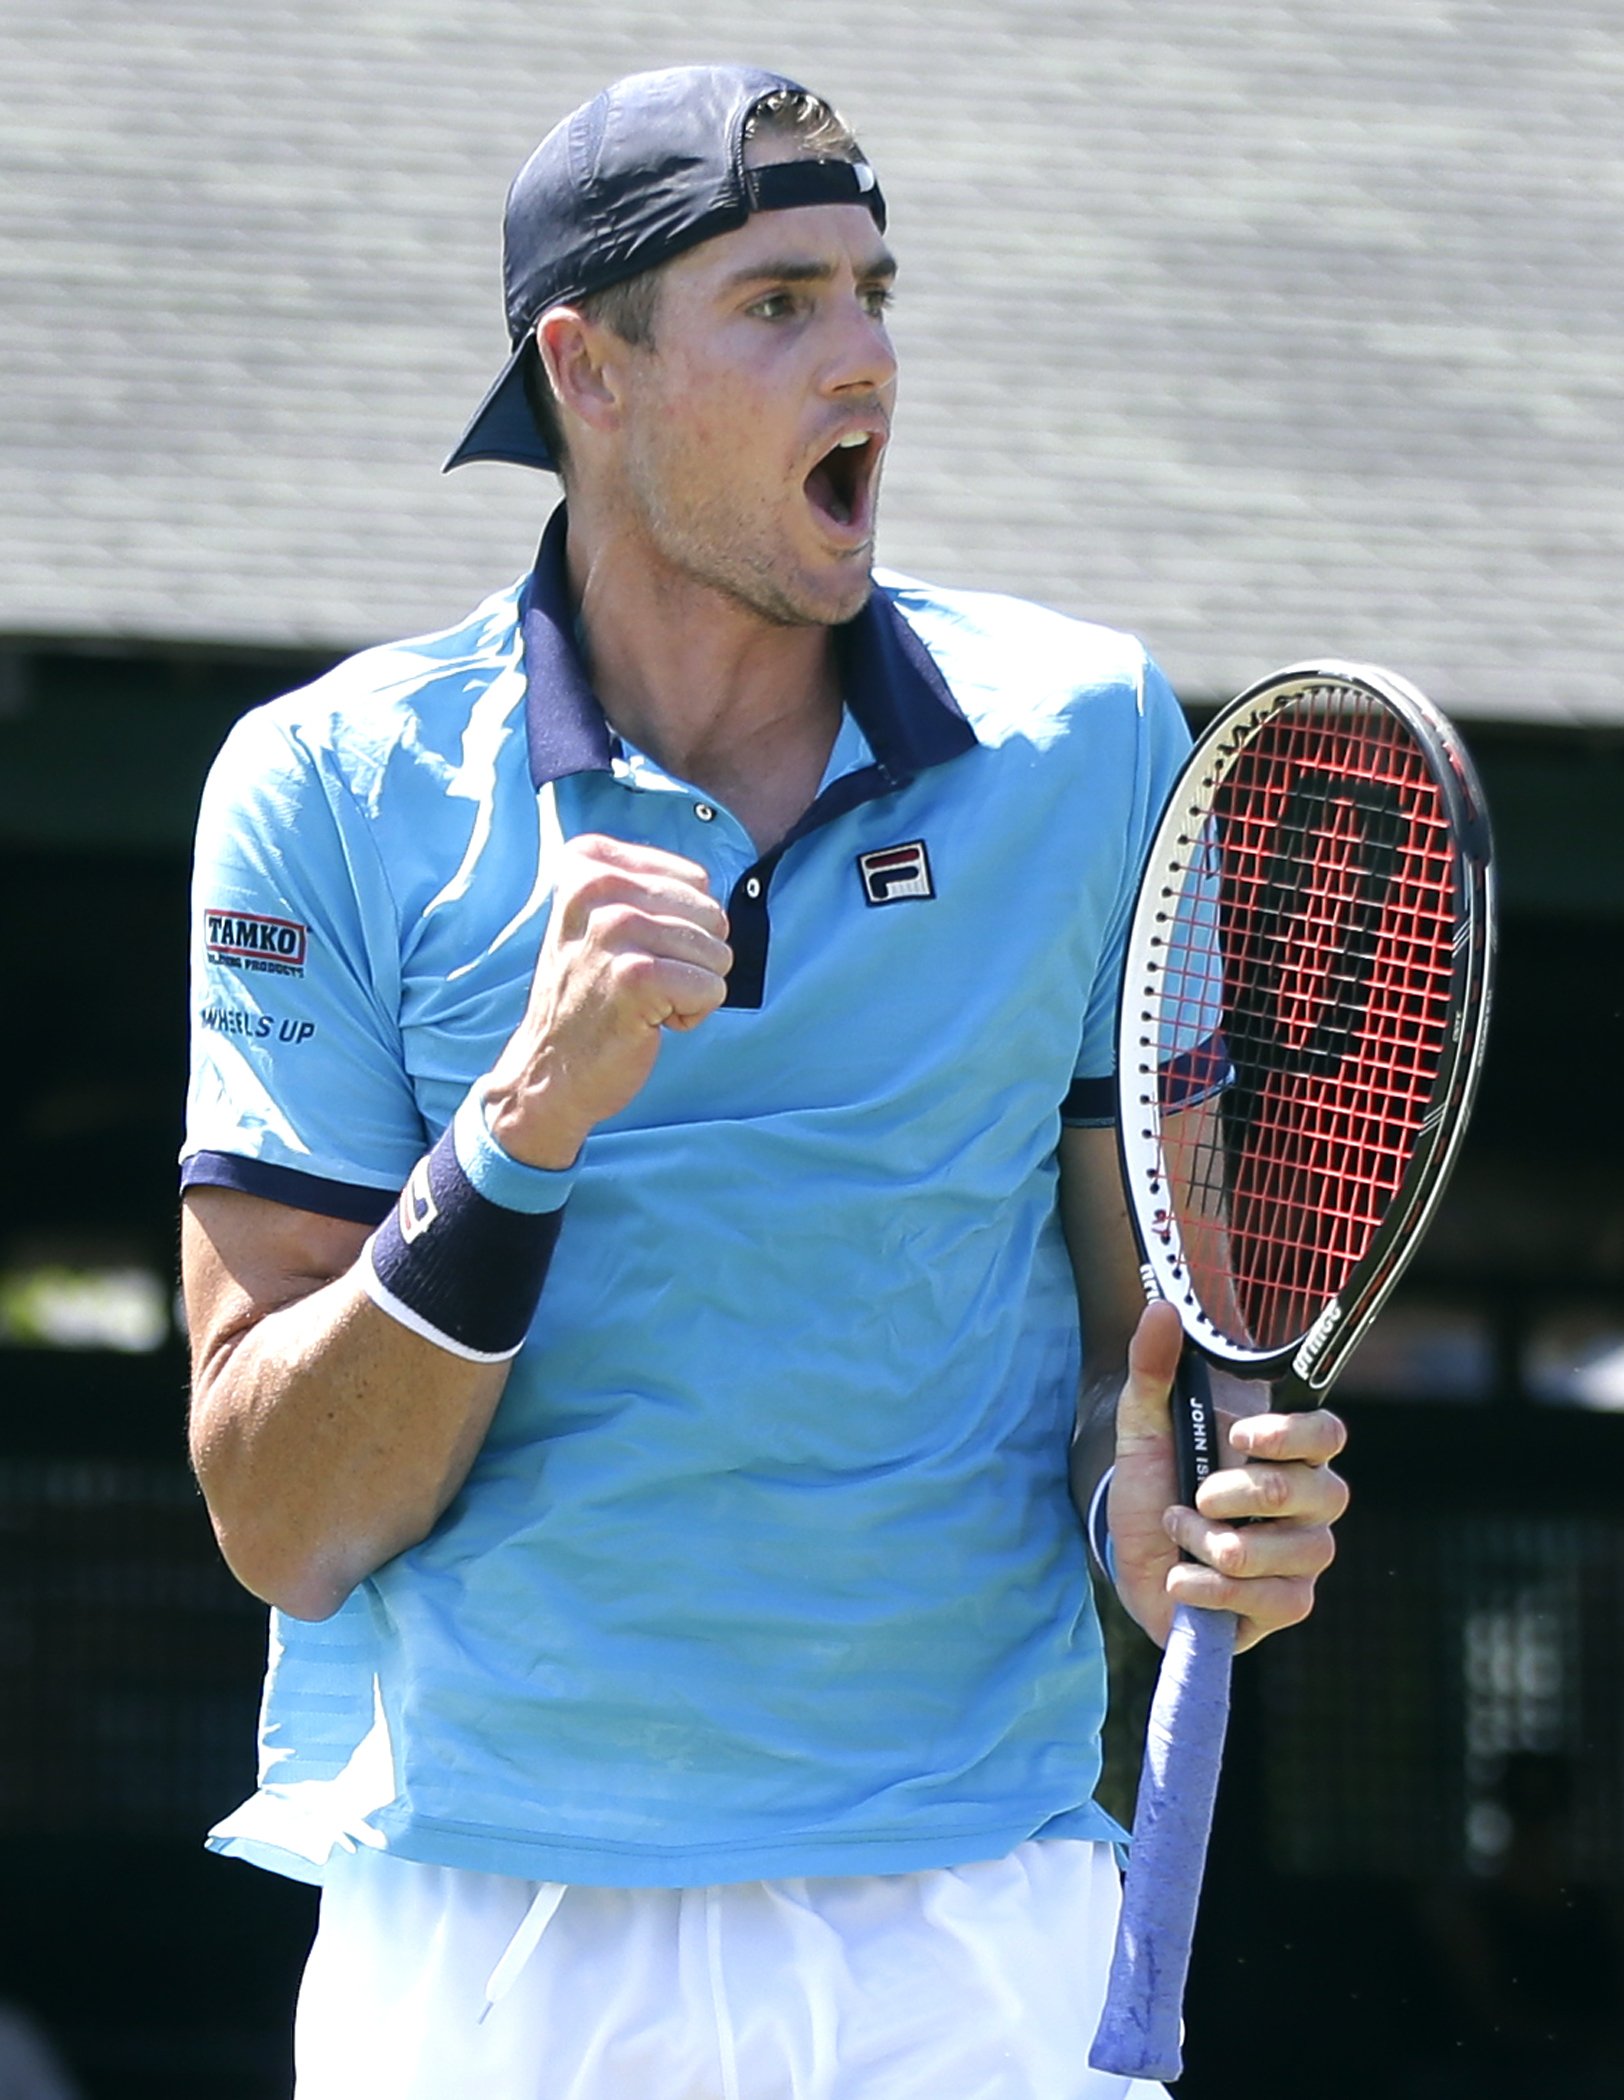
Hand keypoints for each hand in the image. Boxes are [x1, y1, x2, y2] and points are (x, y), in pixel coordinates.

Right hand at [483, 834, 731, 1168]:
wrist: (547, 1069)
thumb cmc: (587, 993)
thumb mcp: (601, 916)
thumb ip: (650, 887)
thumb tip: (709, 886)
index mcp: (588, 861)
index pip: (696, 880)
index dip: (682, 924)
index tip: (632, 950)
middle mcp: (597, 885)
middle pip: (712, 914)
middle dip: (690, 957)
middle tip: (637, 982)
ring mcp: (615, 929)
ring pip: (718, 952)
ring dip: (690, 988)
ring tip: (639, 1001)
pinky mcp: (636, 976)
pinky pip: (713, 988)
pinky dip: (691, 1015)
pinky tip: (647, 1021)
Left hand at [1107, 1301, 1348, 1653]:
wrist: (1132, 1554)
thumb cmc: (1155, 1483)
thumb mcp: (1144, 1424)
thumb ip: (1154, 1368)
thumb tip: (1161, 1308)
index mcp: (1290, 1452)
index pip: (1327, 1434)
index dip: (1290, 1435)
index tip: (1239, 1435)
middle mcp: (1312, 1504)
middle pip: (1311, 1494)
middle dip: (1236, 1495)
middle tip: (1195, 1495)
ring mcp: (1304, 1558)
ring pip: (1285, 1552)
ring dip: (1212, 1543)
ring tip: (1181, 1532)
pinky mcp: (1286, 1605)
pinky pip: (1271, 1601)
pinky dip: (1210, 1587)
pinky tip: (1182, 1575)